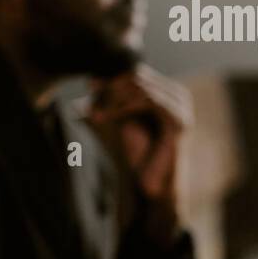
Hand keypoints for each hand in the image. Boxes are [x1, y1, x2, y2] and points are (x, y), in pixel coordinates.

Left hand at [87, 66, 191, 236]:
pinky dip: (126, 104)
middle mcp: (177, 95)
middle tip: (90, 88)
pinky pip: (150, 101)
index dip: (112, 77)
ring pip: (143, 87)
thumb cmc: (133, 155)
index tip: (88, 83)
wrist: (149, 183)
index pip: (137, 75)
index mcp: (165, 93)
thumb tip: (76, 104)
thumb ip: (103, 111)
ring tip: (97, 105)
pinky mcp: (178, 121)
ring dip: (116, 94)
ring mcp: (181, 107)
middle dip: (112, 83)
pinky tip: (108, 113)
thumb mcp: (114, 127)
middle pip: (140, 77)